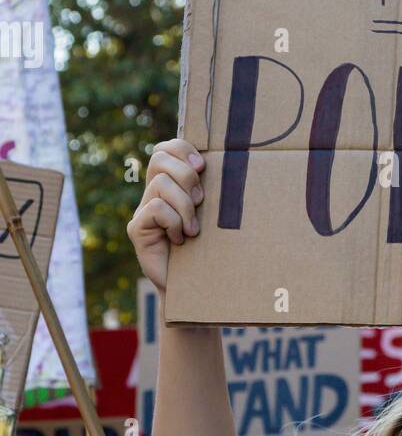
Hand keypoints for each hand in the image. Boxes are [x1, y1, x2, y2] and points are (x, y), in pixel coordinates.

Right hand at [127, 139, 205, 294]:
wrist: (193, 287)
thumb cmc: (208, 249)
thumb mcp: (213, 214)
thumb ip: (211, 190)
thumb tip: (229, 164)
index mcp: (171, 185)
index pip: (166, 149)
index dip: (182, 149)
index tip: (203, 166)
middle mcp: (152, 194)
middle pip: (159, 158)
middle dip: (186, 175)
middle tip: (201, 200)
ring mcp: (142, 211)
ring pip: (161, 184)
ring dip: (185, 205)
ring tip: (193, 229)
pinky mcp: (137, 229)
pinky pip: (156, 209)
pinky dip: (174, 222)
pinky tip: (180, 240)